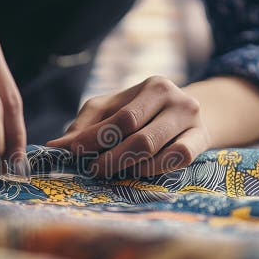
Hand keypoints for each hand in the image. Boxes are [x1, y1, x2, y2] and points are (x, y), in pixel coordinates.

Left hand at [46, 76, 209, 177]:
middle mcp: (176, 98)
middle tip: (91, 170)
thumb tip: (56, 144)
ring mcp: (191, 119)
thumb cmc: (145, 113)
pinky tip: (138, 172)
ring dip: (127, 165)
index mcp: (153, 86)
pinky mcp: (202, 139)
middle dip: (109, 156)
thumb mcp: (116, 109)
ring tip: (109, 172)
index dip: (93, 137)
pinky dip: (153, 168)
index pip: (120, 117)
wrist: (193, 117)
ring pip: (153, 149)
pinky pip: (176, 159)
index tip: (70, 152)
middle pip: (136, 134)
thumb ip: (88, 123)